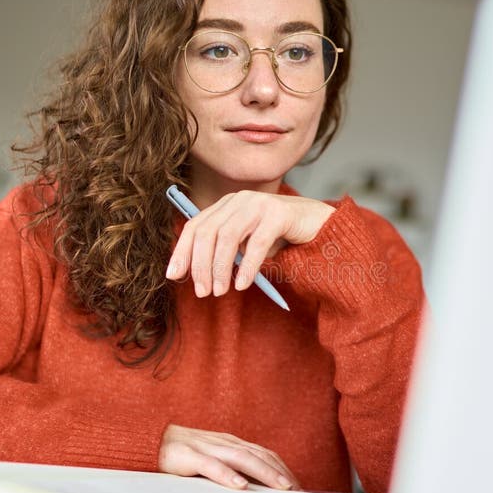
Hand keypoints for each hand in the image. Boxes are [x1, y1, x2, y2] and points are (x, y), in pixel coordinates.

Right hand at [158, 424, 300, 490]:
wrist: (149, 440)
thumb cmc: (184, 453)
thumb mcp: (212, 457)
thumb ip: (231, 466)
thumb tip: (255, 487)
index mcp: (231, 443)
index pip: (264, 454)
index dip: (282, 468)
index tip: (298, 486)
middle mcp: (224, 443)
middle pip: (259, 455)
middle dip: (280, 473)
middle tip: (297, 490)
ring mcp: (207, 447)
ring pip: (242, 458)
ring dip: (264, 473)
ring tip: (280, 487)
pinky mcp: (188, 456)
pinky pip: (211, 465)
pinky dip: (227, 475)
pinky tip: (240, 485)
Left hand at [166, 190, 334, 296]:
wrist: (319, 225)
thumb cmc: (280, 238)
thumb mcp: (246, 244)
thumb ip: (225, 252)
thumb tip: (197, 275)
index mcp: (226, 205)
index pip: (195, 226)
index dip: (182, 251)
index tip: (173, 276)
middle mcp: (239, 200)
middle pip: (208, 232)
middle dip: (200, 265)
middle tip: (202, 292)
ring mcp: (259, 204)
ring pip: (228, 237)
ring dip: (220, 268)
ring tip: (220, 291)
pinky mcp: (279, 214)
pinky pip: (257, 243)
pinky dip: (247, 267)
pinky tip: (242, 284)